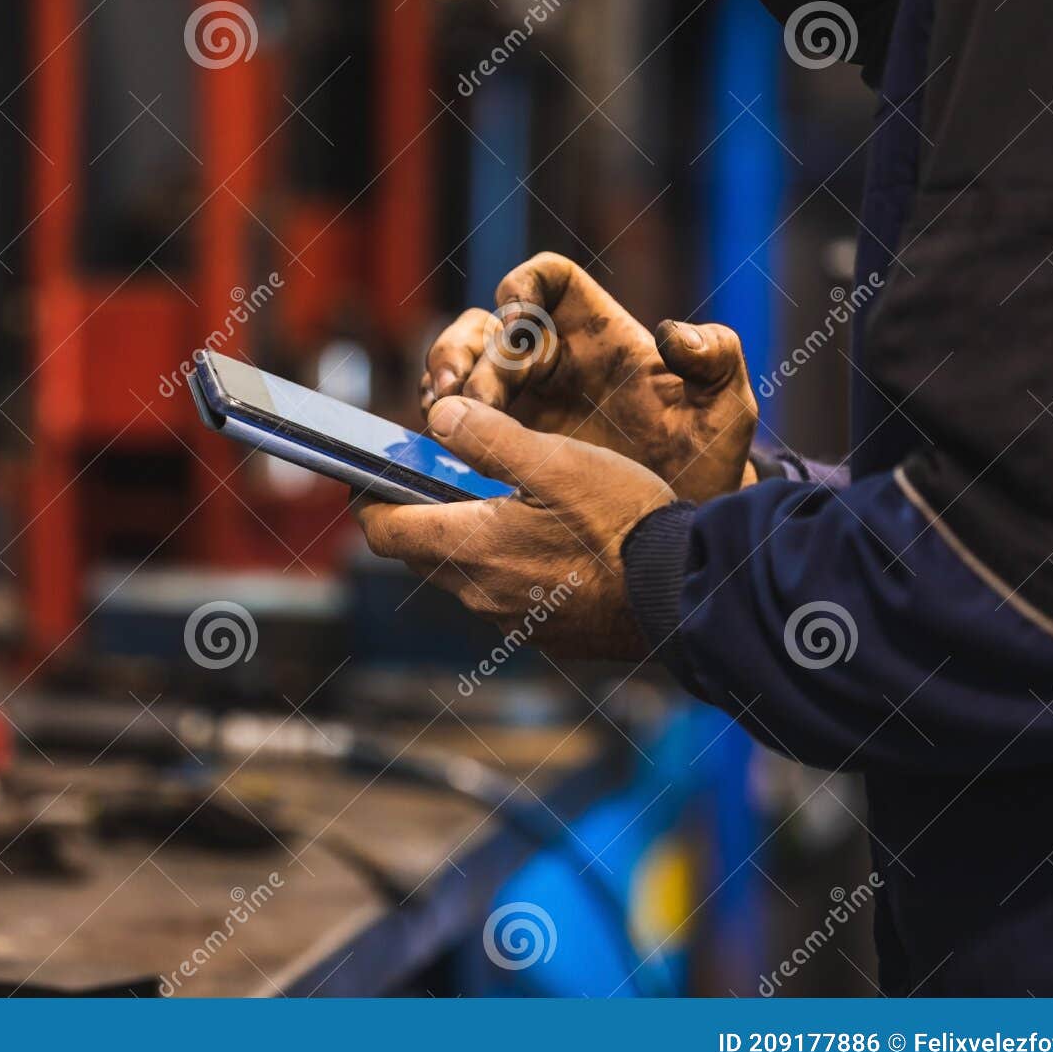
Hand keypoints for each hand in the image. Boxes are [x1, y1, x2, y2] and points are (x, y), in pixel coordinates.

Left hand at [356, 396, 674, 660]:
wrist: (683, 595)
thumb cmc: (623, 523)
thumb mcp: (557, 463)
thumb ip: (489, 438)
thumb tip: (437, 415)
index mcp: (470, 548)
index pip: (383, 531)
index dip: (369, 501)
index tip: (371, 477)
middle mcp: (480, 594)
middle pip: (419, 552)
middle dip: (417, 515)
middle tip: (438, 476)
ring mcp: (512, 621)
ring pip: (463, 575)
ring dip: (466, 540)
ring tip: (501, 502)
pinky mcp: (545, 636)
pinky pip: (504, 597)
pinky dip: (506, 567)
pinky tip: (546, 542)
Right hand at [420, 252, 756, 503]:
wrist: (682, 530)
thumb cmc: (708, 462)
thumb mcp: (725, 410)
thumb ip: (718, 359)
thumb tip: (675, 334)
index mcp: (599, 336)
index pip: (550, 283)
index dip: (524, 285)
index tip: (515, 317)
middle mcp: (553, 361)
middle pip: (488, 327)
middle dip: (464, 348)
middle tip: (456, 387)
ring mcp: (523, 403)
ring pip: (463, 368)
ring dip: (442, 379)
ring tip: (438, 412)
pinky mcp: (504, 444)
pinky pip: (458, 419)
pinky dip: (441, 421)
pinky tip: (441, 440)